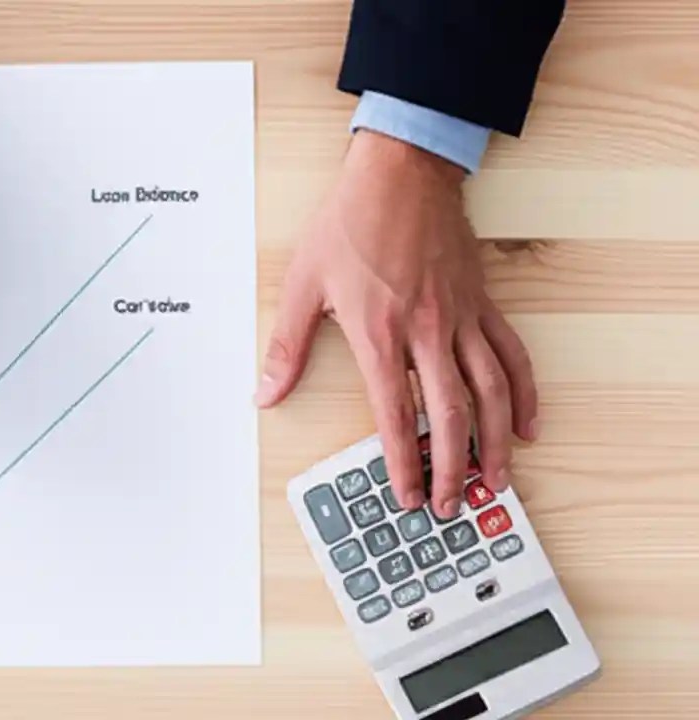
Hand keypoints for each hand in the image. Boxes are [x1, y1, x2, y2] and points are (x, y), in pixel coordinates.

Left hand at [257, 131, 537, 518]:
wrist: (400, 173)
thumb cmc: (350, 223)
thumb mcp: (303, 283)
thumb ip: (287, 346)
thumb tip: (264, 394)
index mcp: (380, 333)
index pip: (394, 413)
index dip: (401, 461)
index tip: (405, 495)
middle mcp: (428, 332)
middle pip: (450, 416)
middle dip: (451, 469)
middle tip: (449, 505)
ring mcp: (462, 319)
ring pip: (492, 393)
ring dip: (496, 443)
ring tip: (496, 482)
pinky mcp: (483, 304)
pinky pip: (513, 356)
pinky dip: (525, 394)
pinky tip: (528, 424)